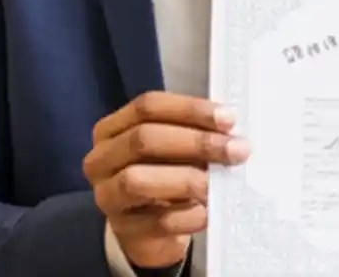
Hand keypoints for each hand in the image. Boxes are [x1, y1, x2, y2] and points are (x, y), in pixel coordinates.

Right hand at [82, 92, 250, 268]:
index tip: (229, 119)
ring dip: (188, 179)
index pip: (147, 107)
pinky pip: (157, 221)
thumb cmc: (167, 177)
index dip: (190, 109)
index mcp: (112, 129)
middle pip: (143, 139)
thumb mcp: (175, 150)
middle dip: (196, 142)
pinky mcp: (124, 231)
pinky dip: (188, 216)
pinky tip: (210, 213)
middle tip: (237, 150)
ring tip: (221, 183)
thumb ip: (195, 134)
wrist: (153, 231)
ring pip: (138, 179)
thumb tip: (232, 133)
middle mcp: (101, 160)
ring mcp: (107, 196)